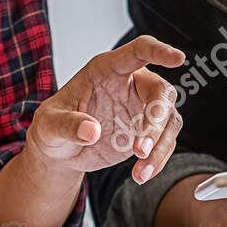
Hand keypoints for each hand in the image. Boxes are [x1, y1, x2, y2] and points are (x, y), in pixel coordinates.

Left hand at [25, 35, 185, 182]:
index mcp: (107, 69)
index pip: (138, 51)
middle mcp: (130, 84)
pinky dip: (157, 160)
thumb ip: (67, 126)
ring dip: (159, 147)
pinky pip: (165, 142)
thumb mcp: (49, 126)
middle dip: (155, 120)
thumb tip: (91, 131)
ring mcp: (142, 107)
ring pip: (169, 119)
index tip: (177, 58)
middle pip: (161, 91)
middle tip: (139, 149)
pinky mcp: (148, 131)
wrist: (60, 151)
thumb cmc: (52, 127)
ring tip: (139, 172)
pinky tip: (142, 174)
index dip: (159, 51)